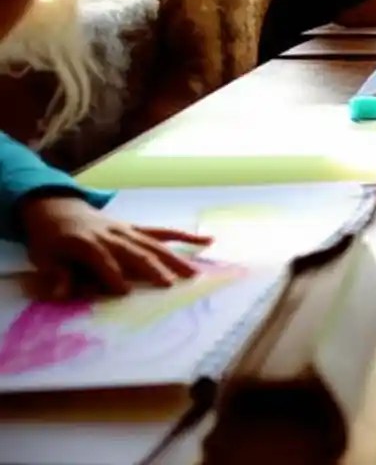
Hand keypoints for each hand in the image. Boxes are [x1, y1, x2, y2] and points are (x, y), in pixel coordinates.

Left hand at [22, 196, 210, 297]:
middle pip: (134, 252)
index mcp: (86, 242)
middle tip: (168, 285)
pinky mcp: (135, 228)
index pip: (102, 260)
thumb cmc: (50, 239)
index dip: (112, 275)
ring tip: (193, 273)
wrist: (57, 208)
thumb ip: (55, 274)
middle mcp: (111, 234)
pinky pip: (163, 232)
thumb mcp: (42, 257)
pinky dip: (185, 236)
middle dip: (152, 268)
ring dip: (174, 258)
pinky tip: (207, 240)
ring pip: (154, 244)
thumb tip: (61, 294)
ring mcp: (127, 229)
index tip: (124, 292)